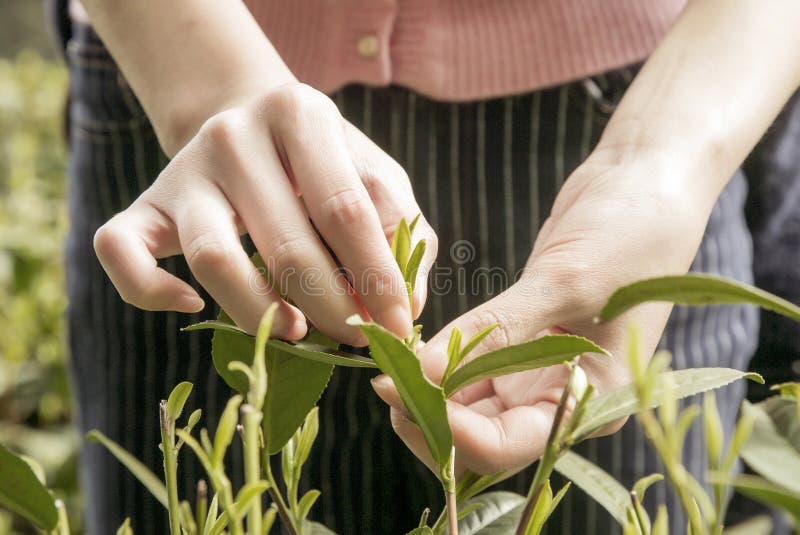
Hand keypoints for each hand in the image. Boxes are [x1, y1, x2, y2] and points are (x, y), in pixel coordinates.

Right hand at [94, 83, 436, 343]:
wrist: (252, 124)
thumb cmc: (325, 163)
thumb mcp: (377, 176)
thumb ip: (402, 230)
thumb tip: (404, 304)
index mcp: (301, 115)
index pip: (347, 211)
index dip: (379, 280)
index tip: (397, 328)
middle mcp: (236, 136)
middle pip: (287, 243)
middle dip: (332, 307)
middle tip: (356, 338)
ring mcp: (185, 170)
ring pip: (215, 258)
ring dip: (260, 311)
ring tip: (295, 333)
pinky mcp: (145, 203)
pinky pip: (121, 251)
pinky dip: (150, 291)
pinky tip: (192, 307)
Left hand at [373, 152, 711, 474]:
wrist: (644, 186)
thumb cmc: (628, 233)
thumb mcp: (565, 282)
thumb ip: (497, 331)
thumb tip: (425, 372)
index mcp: (591, 402)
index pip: (505, 445)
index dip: (446, 430)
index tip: (396, 391)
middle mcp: (562, 398)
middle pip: (481, 438)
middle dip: (429, 418)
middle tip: (385, 379)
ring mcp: (540, 372)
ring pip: (471, 409)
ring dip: (429, 393)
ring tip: (391, 361)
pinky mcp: (523, 342)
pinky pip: (474, 370)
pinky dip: (441, 363)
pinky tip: (413, 345)